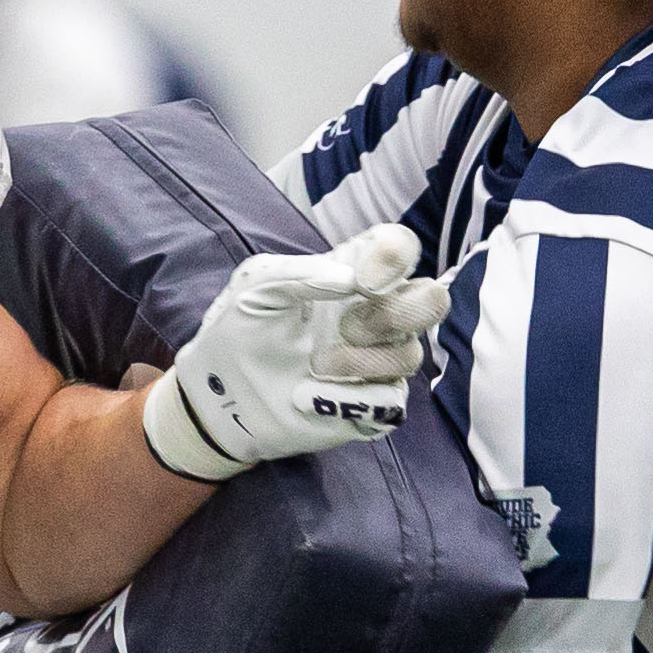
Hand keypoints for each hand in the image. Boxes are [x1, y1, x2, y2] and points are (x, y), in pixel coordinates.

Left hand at [142, 222, 447, 482]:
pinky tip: (308, 398)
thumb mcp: (257, 286)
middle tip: (349, 326)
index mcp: (352, 275)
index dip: (396, 257)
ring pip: (411, 355)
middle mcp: (375, 315)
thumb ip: (301, 271)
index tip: (365, 281)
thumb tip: (350, 280)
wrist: (220, 394)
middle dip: (400, 313)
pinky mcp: (371, 404)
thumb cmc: (240, 330)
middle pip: (432, 300)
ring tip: (314, 366)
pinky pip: (389, 401)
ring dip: (360, 361)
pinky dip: (349, 399)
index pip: (400, 248)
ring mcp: (377, 361)